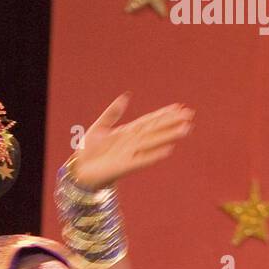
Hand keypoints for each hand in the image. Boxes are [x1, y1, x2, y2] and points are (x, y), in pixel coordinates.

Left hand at [71, 95, 194, 190]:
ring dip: (168, 136)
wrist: (78, 171)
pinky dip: (153, 155)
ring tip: (185, 130)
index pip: (149, 121)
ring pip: (153, 142)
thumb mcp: (99, 127)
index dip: (164, 115)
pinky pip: (141, 160)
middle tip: (190, 116)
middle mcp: (132, 143)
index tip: (179, 108)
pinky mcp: (124, 167)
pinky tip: (167, 150)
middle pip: (155, 130)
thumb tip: (125, 97)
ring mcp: (129, 154)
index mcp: (127, 133)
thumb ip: (112, 113)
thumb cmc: (87, 151)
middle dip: (172, 123)